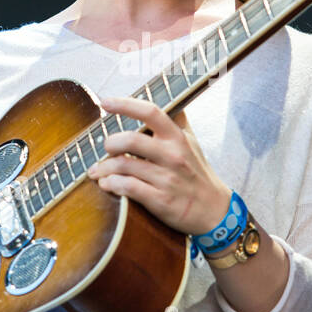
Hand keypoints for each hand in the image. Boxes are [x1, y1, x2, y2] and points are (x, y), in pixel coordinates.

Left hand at [86, 95, 232, 236]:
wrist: (214, 211)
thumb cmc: (197, 174)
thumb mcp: (192, 143)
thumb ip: (178, 121)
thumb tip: (170, 100)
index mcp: (177, 138)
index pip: (151, 112)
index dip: (125, 104)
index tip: (105, 102)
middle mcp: (172, 156)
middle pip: (131, 140)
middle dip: (110, 143)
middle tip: (106, 148)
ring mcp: (166, 179)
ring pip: (123, 166)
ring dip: (104, 167)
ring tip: (97, 170)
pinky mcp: (160, 200)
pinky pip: (127, 187)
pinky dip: (111, 184)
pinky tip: (107, 184)